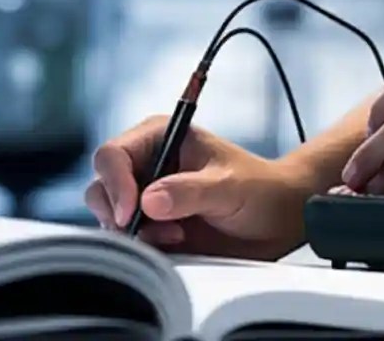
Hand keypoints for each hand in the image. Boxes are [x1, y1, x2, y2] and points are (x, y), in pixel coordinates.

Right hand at [85, 115, 315, 259]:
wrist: (281, 218)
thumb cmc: (260, 188)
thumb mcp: (229, 186)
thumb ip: (190, 191)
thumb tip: (149, 201)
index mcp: (158, 137)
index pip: (113, 154)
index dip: (116, 184)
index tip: (132, 212)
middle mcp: (146, 164)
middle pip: (102, 185)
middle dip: (119, 212)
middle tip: (150, 230)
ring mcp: (146, 196)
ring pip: (109, 214)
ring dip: (134, 232)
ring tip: (175, 235)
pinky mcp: (151, 225)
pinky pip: (128, 237)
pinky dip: (143, 245)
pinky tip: (175, 243)